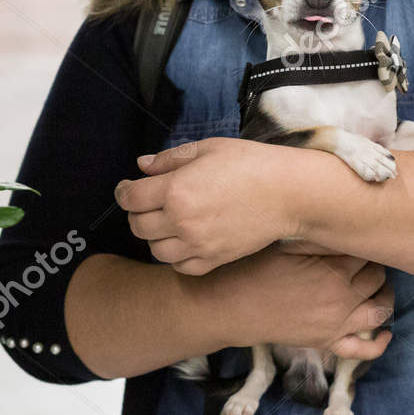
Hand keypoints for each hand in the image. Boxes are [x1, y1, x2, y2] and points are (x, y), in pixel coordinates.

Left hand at [116, 138, 301, 273]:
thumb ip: (169, 159)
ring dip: (155, 235)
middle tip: (150, 201)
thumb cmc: (250, 163)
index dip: (124, 192)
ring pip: (155, 250)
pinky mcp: (214, 259)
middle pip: (138, 226)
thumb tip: (142, 166)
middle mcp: (182, 221)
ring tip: (168, 221)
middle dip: (138, 212)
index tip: (129, 188)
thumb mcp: (208, 148)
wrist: (288, 193)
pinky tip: (186, 239)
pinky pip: (180, 266)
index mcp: (176, 189)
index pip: (130, 199)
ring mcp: (198, 244)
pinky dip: (176, 255)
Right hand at [195, 246, 394, 359]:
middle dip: (375, 266)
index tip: (361, 236)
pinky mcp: (327, 342)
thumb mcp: (287, 245)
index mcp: (333, 270)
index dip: (365, 242)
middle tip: (364, 258)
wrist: (231, 307)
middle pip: (378, 277)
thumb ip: (320, 239)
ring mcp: (337, 323)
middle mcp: (342, 297)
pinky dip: (380, 343)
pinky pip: (363, 350)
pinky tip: (385, 333)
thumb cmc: (255, 270)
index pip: (367, 252)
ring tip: (378, 286)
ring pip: (380, 310)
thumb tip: (345, 226)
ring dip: (385, 297)